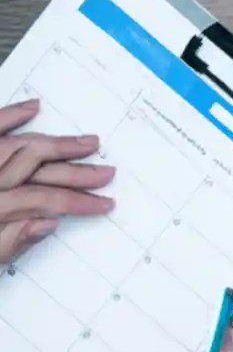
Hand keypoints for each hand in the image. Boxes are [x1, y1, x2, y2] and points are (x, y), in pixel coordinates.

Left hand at [0, 99, 114, 261]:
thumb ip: (10, 243)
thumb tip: (47, 224)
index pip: (42, 199)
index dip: (78, 202)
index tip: (103, 204)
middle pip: (35, 166)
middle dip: (76, 170)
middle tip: (105, 172)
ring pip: (16, 144)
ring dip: (53, 141)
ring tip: (84, 142)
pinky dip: (10, 115)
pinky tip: (31, 108)